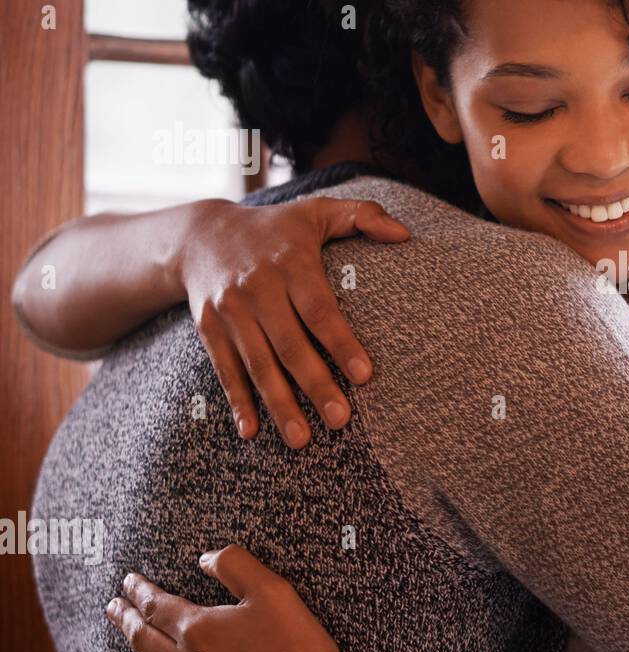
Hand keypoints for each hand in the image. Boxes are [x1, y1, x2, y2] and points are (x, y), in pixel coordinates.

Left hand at [98, 544, 349, 651]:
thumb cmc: (298, 648)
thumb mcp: (273, 591)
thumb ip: (236, 566)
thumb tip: (204, 558)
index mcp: (199, 629)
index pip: (157, 605)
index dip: (139, 591)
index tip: (127, 582)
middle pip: (143, 640)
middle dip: (124, 621)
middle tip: (111, 610)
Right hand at [177, 197, 409, 446]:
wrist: (199, 235)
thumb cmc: (276, 228)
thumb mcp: (317, 211)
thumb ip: (364, 215)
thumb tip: (406, 235)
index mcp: (291, 264)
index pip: (319, 309)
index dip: (341, 343)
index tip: (365, 375)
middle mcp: (258, 289)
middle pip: (290, 344)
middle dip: (316, 385)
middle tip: (341, 420)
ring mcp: (230, 311)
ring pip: (258, 364)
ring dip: (278, 404)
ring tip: (302, 440)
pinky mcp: (208, 329)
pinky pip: (224, 369)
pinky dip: (237, 401)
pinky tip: (251, 431)